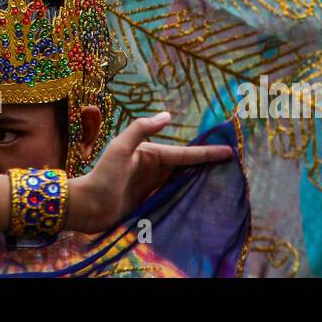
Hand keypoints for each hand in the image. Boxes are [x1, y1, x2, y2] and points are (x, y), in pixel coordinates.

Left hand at [67, 112, 232, 232]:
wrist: (87, 207)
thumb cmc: (102, 176)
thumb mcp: (119, 148)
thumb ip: (140, 130)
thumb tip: (168, 115)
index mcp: (149, 155)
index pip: (184, 154)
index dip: (206, 153)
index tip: (229, 151)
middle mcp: (153, 169)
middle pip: (186, 167)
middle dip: (208, 165)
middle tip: (234, 167)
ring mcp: (152, 186)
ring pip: (183, 182)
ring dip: (201, 180)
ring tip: (225, 182)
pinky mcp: (149, 202)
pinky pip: (174, 197)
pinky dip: (189, 196)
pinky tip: (202, 200)